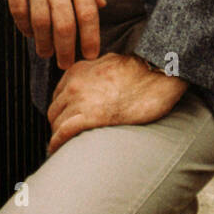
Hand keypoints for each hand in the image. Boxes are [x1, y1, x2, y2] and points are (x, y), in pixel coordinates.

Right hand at [0, 0, 106, 69]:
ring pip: (40, 22)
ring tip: (48, 54)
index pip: (88, 13)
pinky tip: (30, 34)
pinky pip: (18, 11)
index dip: (90, 38)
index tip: (91, 53)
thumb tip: (100, 6)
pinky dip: (24, 27)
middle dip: (67, 49)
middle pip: (64, 24)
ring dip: (45, 43)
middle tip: (67, 63)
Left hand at [46, 53, 188, 155]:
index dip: (63, 110)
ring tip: (65, 147)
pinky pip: (63, 133)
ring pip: (57, 123)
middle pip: (55, 111)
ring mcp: (80, 100)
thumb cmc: (143, 72)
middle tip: (67, 137)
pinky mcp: (90, 117)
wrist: (158, 74)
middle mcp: (74, 84)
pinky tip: (57, 150)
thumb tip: (96, 86)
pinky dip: (58, 143)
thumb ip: (96, 74)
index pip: (59, 96)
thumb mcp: (111, 64)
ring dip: (59, 136)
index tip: (67, 120)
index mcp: (79, 71)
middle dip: (59, 125)